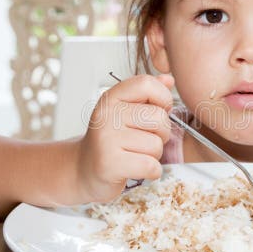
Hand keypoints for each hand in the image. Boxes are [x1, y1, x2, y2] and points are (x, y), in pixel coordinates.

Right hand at [75, 73, 174, 202]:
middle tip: (145, 140)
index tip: (158, 111)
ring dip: (154, 155)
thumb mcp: (124, 112)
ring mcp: (106, 139)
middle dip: (161, 133)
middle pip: (159, 118)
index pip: (147, 84)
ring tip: (136, 155)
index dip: (163, 98)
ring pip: (157, 145)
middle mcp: (106, 115)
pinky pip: (151, 166)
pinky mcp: (110, 164)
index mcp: (111, 98)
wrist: (83, 171)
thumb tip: (169, 79)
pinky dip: (152, 172)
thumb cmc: (110, 141)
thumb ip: (147, 94)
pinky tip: (137, 169)